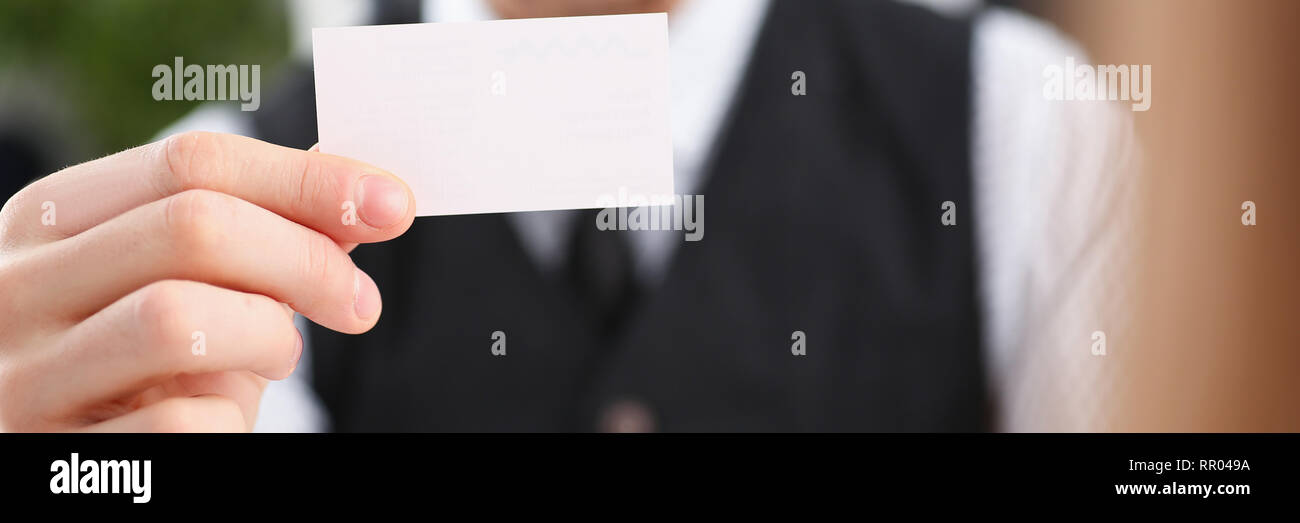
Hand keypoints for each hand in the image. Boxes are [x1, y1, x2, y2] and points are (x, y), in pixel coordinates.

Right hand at [0, 132, 414, 431]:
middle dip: (306, 258)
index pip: (190, 162)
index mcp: (48, 218)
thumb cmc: (142, 362)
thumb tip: (364, 194)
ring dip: (265, 336)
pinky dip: (229, 419)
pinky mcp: (50, 456)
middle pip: (191, 226)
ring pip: (176, 317)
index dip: (307, 179)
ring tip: (277, 356)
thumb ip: (255, 233)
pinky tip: (219, 419)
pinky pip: (177, 421)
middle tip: (359, 301)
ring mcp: (24, 374)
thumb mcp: (188, 283)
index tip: (390, 204)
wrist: (81, 455)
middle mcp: (17, 285)